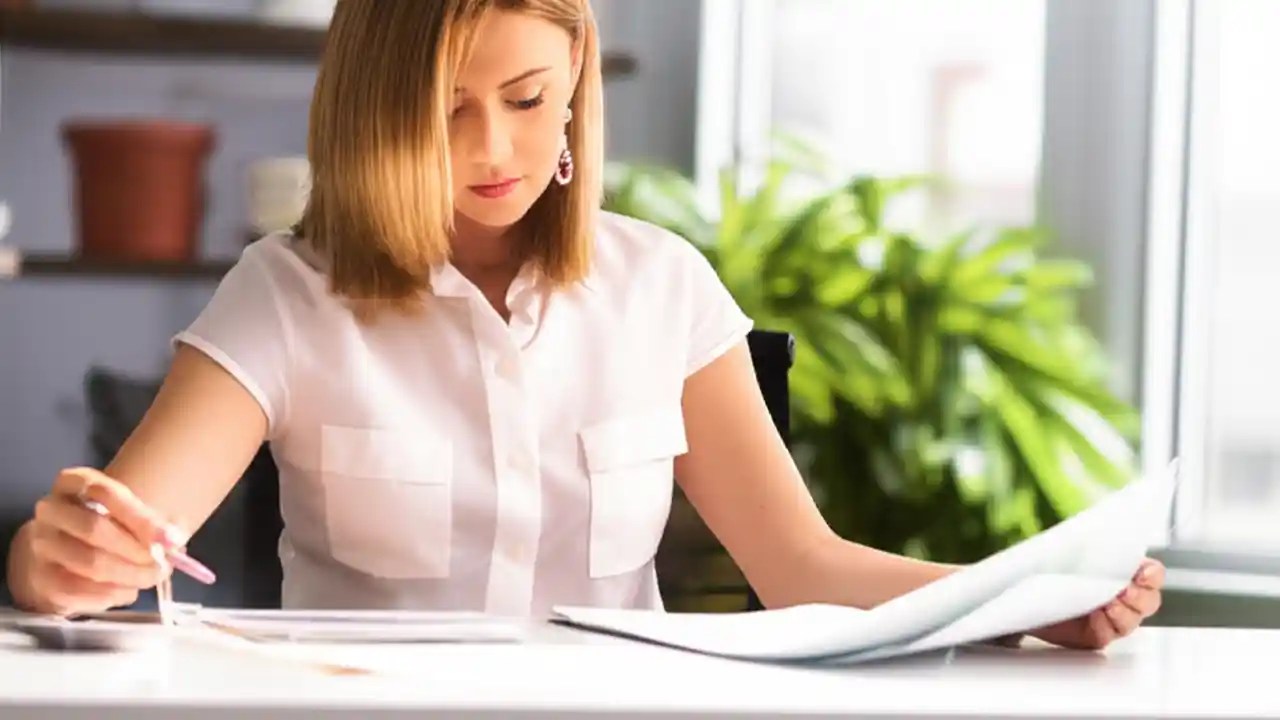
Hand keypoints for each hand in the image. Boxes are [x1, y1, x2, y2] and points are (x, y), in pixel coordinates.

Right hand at [10, 467, 183, 614]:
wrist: (63, 551)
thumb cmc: (105, 526)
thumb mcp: (128, 515)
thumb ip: (151, 524)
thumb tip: (174, 541)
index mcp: (73, 482)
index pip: (106, 493)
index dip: (141, 517)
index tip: (171, 539)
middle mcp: (51, 509)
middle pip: (94, 528)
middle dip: (136, 550)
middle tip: (163, 565)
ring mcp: (41, 543)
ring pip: (88, 562)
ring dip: (128, 576)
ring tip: (150, 578)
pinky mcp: (39, 577)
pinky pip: (78, 591)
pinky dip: (109, 595)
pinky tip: (127, 591)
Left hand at [1030, 557, 1165, 650]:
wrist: (1024, 591)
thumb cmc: (1052, 566)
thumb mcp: (1070, 548)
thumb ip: (1089, 546)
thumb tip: (1100, 538)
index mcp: (1124, 572)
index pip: (1151, 574)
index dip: (1152, 574)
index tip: (1144, 573)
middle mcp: (1123, 597)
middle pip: (1148, 601)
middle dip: (1140, 597)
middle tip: (1126, 591)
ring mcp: (1111, 618)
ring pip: (1130, 620)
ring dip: (1123, 613)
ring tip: (1110, 606)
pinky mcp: (1094, 635)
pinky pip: (1106, 634)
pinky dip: (1104, 626)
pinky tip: (1096, 618)